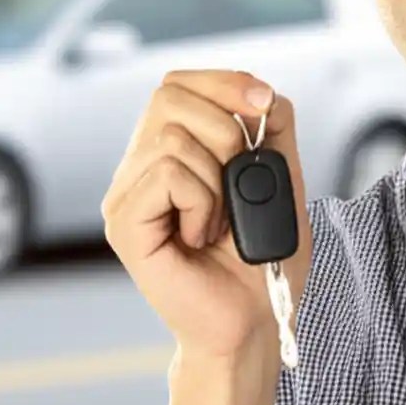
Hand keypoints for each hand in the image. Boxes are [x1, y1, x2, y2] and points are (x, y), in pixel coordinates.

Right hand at [101, 70, 312, 360]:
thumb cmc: (262, 261)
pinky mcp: (123, 223)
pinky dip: (201, 203)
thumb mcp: (282, 179)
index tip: (262, 104)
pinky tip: (200, 237)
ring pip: (170, 138)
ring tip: (217, 222)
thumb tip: (261, 92)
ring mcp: (125, 195)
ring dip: (216, 180)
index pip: (175, 84)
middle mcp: (138, 167)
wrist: (251, 323)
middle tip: (239, 178)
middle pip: (167, 96)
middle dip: (223, 127)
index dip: (221, 82)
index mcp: (168, 150)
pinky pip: (166, 176)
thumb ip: (272, 129)